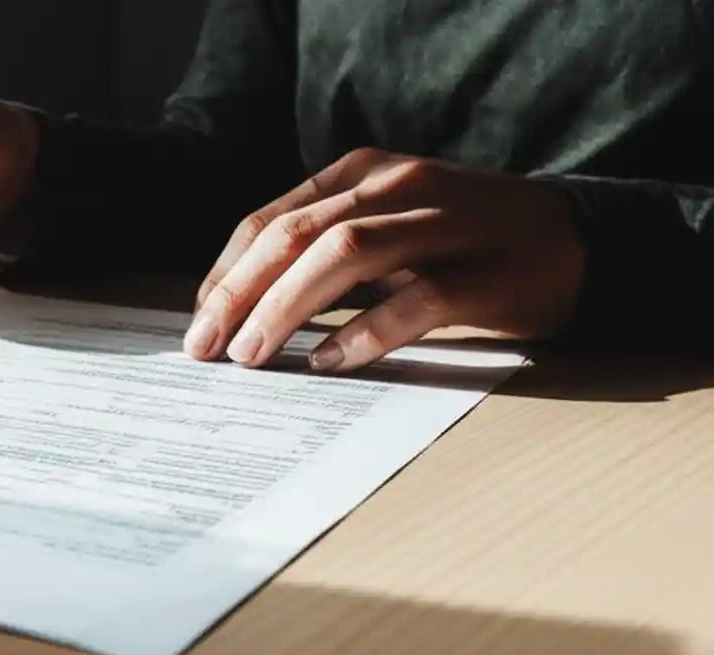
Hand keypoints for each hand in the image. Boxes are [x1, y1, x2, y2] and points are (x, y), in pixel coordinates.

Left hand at [185, 148, 585, 370]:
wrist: (575, 240)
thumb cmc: (460, 242)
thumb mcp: (386, 227)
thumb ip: (325, 253)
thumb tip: (245, 309)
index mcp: (363, 174)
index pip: (273, 219)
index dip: (227, 272)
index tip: (199, 319)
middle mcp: (398, 186)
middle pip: (297, 234)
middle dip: (240, 292)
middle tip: (206, 345)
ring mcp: (444, 225)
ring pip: (346, 253)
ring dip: (287, 305)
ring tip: (252, 354)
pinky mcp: (485, 273)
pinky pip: (415, 300)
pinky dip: (364, 331)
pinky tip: (328, 361)